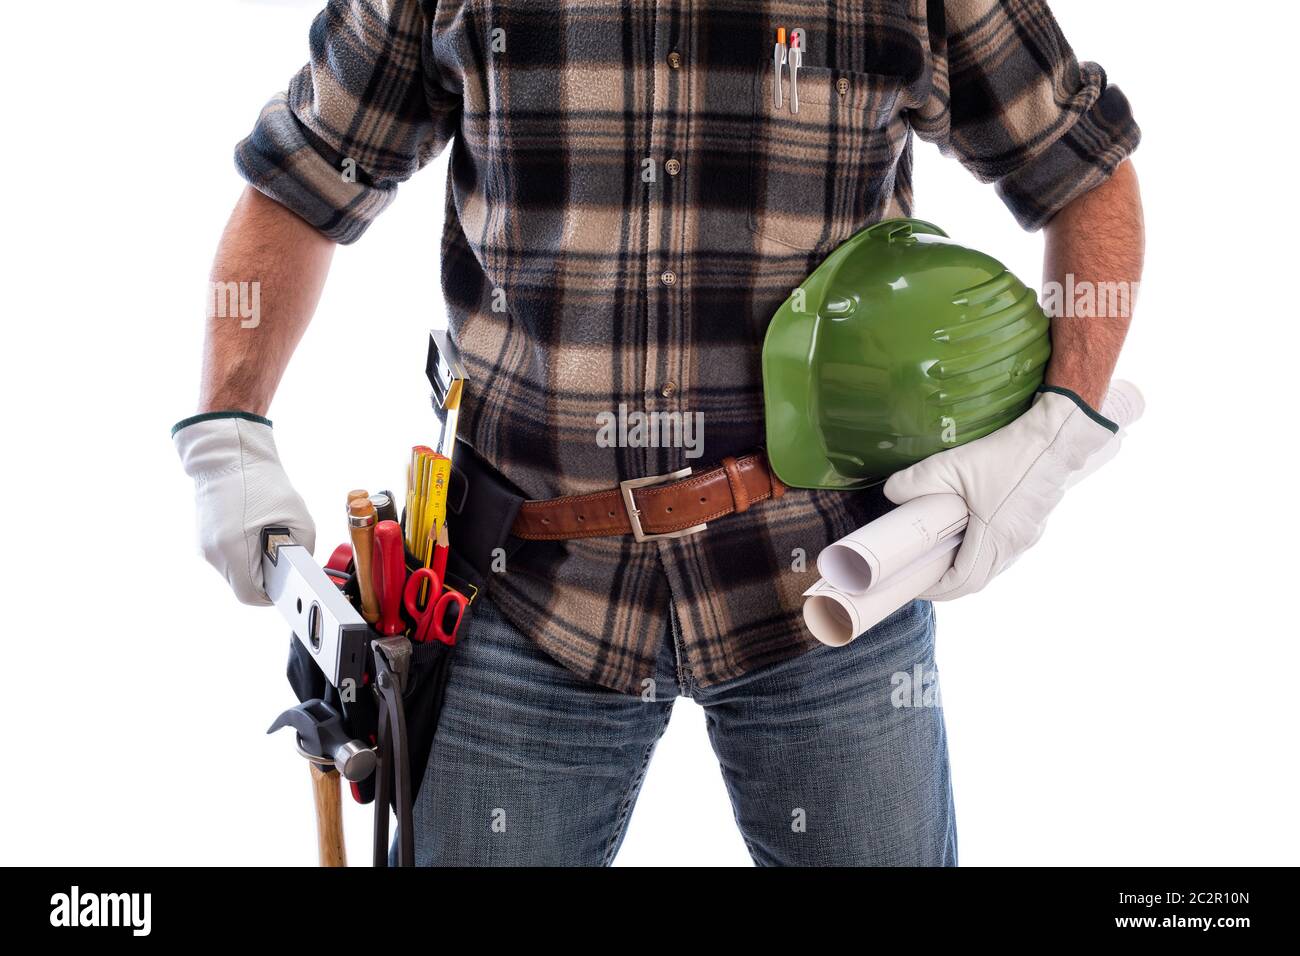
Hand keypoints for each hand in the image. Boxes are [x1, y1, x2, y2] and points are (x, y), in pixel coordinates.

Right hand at [173, 412, 315, 604]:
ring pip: (234, 572)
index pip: (250, 595)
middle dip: (265, 578)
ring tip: (268, 539)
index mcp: (233, 549)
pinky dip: (242, 551)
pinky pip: (227, 557)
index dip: (271, 596)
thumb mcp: (299, 518)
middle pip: (242, 585)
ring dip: (253, 564)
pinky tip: (253, 532)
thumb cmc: (263, 482)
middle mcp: (213, 552)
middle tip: (283, 561)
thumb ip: (303, 551)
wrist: (228, 454)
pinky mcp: (203, 537)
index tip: (286, 588)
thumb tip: (299, 571)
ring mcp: (204, 545)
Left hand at [883, 388, 1116, 600]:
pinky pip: (1005, 552)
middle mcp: (1014, 546)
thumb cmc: (1009, 455)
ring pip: (993, 568)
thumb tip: (892, 492)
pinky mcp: (1034, 526)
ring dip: (967, 569)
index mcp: (995, 540)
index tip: (915, 584)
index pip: (962, 583)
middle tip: (923, 573)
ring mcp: (1028, 538)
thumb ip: (917, 480)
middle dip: (948, 584)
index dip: (935, 589)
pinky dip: (983, 554)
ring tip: (942, 557)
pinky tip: (970, 537)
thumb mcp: (953, 465)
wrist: (1057, 438)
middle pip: (977, 582)